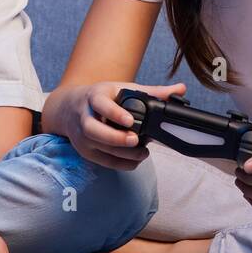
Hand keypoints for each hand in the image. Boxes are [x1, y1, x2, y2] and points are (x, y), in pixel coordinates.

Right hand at [63, 81, 187, 170]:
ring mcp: (82, 136)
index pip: (100, 104)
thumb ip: (152, 91)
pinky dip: (119, 163)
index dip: (114, 113)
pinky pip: (102, 161)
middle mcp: (84, 116)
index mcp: (94, 96)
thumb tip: (181, 89)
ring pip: (98, 147)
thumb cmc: (103, 97)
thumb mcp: (123, 89)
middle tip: (135, 140)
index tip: (130, 120)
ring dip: (121, 153)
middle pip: (93, 130)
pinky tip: (135, 160)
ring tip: (142, 152)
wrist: (70, 108)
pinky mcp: (85, 151)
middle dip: (114, 137)